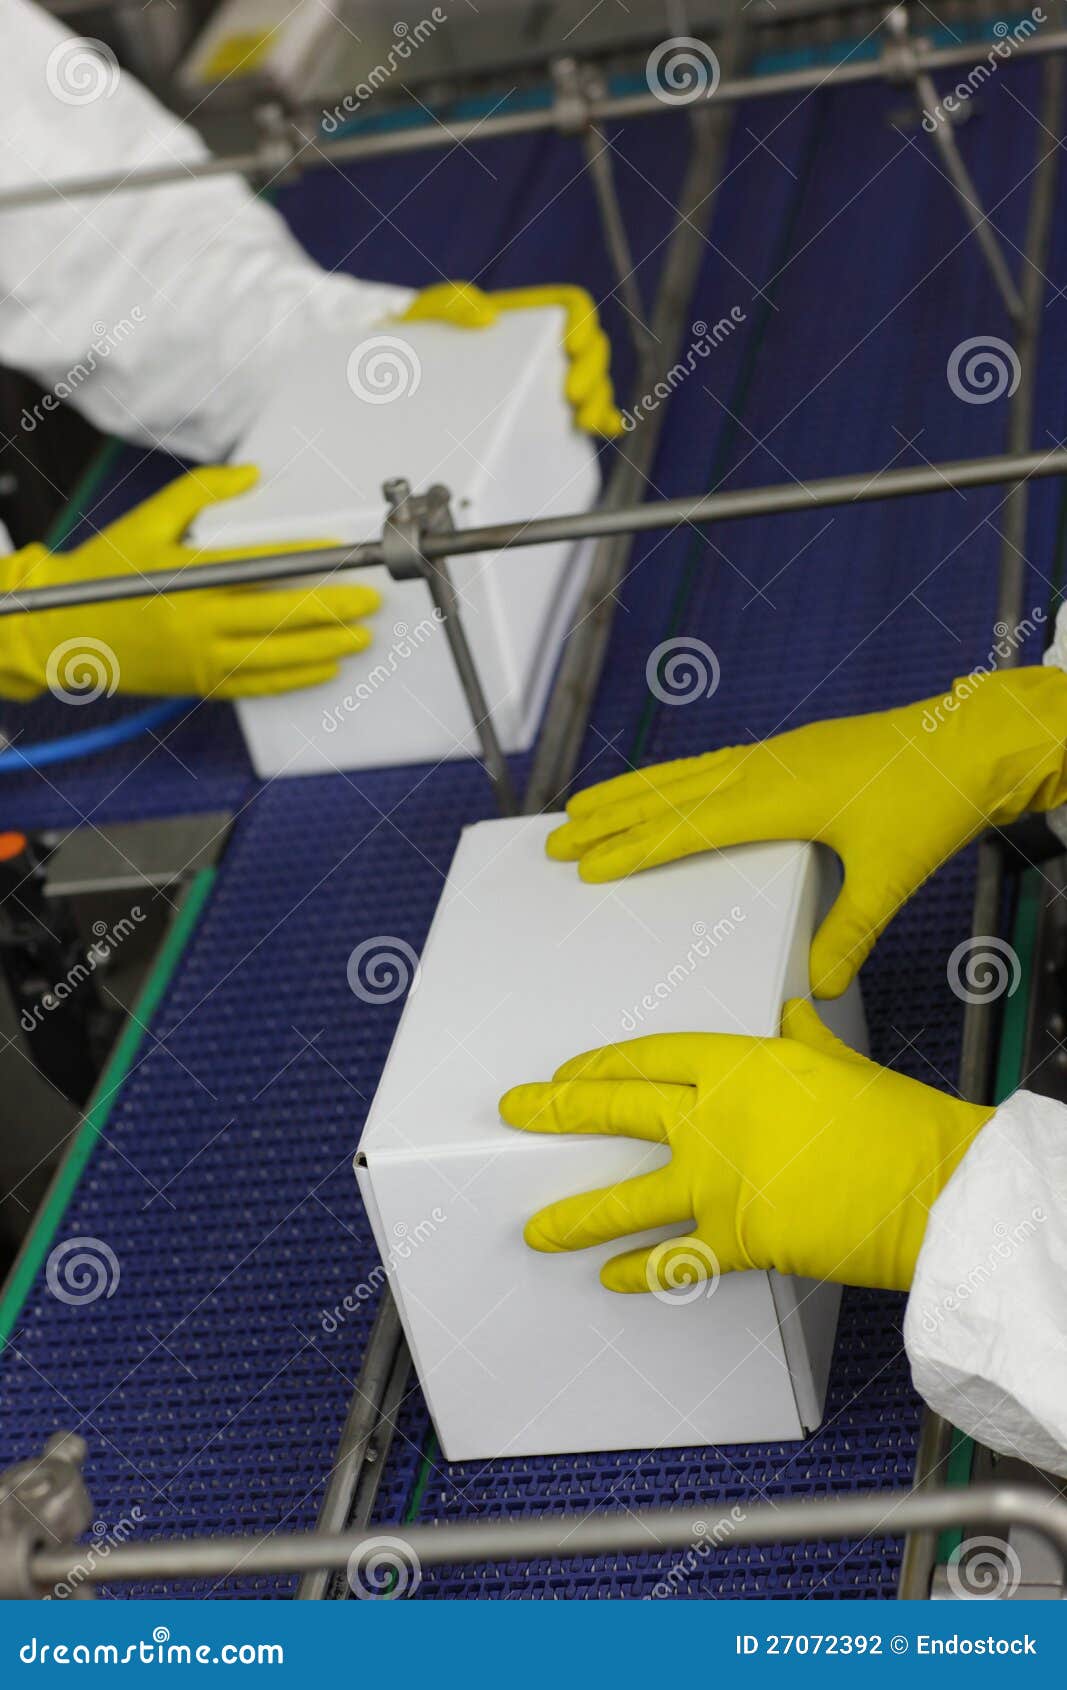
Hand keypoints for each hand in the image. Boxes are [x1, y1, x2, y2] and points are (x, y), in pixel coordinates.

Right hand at [0, 466, 379, 699]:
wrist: (64, 629)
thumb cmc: (107, 572)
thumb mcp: (146, 521)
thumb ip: (199, 491)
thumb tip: (252, 475)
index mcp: (186, 577)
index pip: (259, 566)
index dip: (305, 561)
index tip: (340, 556)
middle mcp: (196, 621)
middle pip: (277, 617)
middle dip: (331, 611)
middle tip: (369, 603)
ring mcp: (199, 658)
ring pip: (275, 658)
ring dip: (323, 649)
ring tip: (359, 638)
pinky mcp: (201, 684)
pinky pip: (257, 685)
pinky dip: (295, 679)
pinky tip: (325, 668)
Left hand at [399, 280, 622, 436]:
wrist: (408, 370)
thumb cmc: (427, 331)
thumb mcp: (435, 309)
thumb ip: (455, 304)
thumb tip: (487, 318)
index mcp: (531, 312)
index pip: (573, 307)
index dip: (583, 323)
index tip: (571, 346)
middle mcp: (548, 344)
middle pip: (591, 350)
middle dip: (592, 373)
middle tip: (572, 396)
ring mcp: (550, 377)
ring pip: (595, 383)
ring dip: (599, 401)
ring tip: (583, 423)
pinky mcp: (546, 408)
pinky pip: (585, 410)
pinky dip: (602, 419)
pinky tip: (605, 429)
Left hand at [500, 999, 992, 1293]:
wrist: (934, 1184)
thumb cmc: (898, 1120)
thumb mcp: (841, 1060)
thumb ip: (803, 1039)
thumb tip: (793, 1013)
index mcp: (738, 1063)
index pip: (648, 1057)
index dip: (601, 1064)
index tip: (569, 1072)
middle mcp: (714, 1117)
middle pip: (616, 1108)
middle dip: (557, 1111)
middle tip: (516, 1111)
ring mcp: (719, 1180)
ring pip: (626, 1198)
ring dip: (575, 1216)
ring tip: (536, 1230)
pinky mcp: (738, 1237)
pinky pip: (672, 1260)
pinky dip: (637, 1271)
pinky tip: (608, 1277)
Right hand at [547, 667, 1066, 995]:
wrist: (972, 738)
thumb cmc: (934, 796)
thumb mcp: (892, 872)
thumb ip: (851, 929)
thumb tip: (821, 985)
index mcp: (777, 796)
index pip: (685, 828)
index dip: (631, 849)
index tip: (584, 863)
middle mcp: (766, 768)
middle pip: (667, 795)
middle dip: (608, 817)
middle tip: (555, 835)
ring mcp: (777, 754)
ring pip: (684, 774)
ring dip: (631, 792)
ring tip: (585, 803)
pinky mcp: (793, 751)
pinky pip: (711, 764)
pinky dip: (673, 777)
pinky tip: (667, 786)